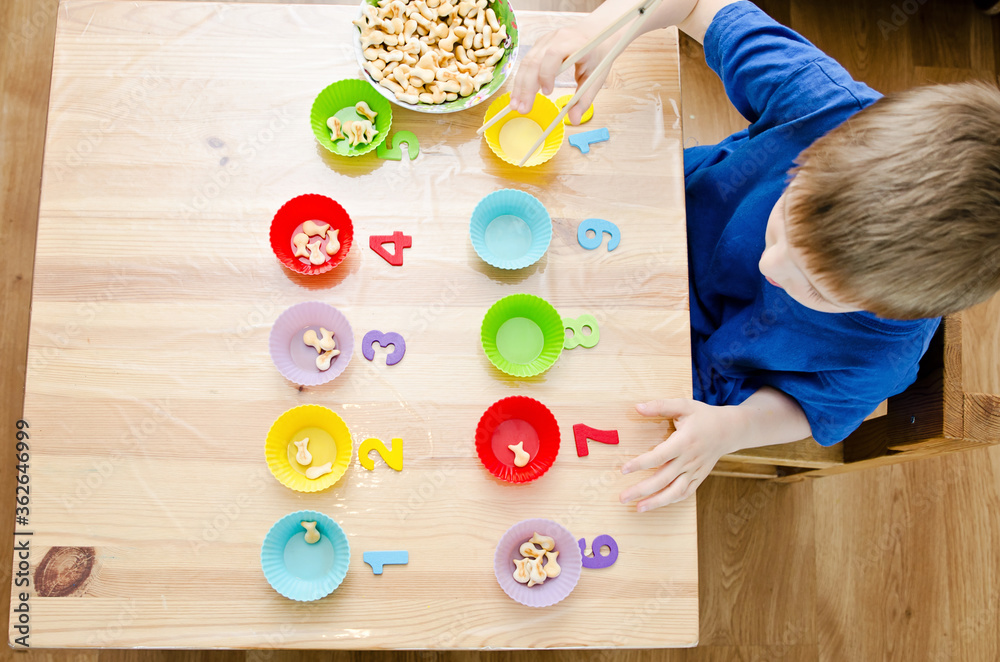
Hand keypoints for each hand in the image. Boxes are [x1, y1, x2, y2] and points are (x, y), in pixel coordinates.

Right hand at [509, 26, 612, 123]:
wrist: (595, 33)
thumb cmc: (596, 55)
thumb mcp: (596, 77)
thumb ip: (584, 99)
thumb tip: (574, 120)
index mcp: (573, 43)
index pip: (553, 54)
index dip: (547, 73)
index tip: (547, 92)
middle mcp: (555, 39)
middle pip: (534, 61)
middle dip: (526, 87)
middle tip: (522, 109)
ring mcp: (545, 41)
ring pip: (526, 62)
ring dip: (519, 85)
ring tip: (515, 106)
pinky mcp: (538, 45)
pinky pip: (526, 62)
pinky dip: (521, 80)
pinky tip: (518, 95)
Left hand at [619, 398, 742, 511]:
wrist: (730, 430)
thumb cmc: (703, 416)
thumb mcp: (683, 405)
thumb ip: (660, 406)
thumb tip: (637, 407)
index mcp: (684, 441)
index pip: (659, 456)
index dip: (641, 464)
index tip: (624, 470)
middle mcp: (689, 460)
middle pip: (663, 479)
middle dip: (642, 490)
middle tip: (623, 497)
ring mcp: (695, 471)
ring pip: (675, 491)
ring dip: (656, 502)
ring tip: (638, 508)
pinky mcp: (699, 477)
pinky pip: (685, 493)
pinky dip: (671, 500)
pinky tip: (656, 504)